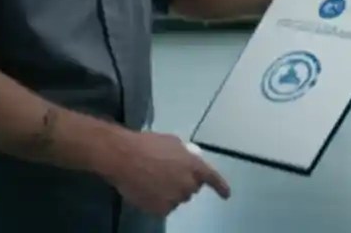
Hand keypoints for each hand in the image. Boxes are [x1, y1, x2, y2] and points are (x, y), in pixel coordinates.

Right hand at [102, 131, 230, 216]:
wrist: (123, 157)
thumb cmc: (147, 144)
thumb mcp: (172, 142)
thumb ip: (184, 155)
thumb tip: (186, 160)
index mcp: (194, 165)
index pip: (212, 178)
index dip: (220, 187)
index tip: (226, 195)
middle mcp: (188, 184)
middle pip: (192, 188)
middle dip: (184, 183)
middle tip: (166, 174)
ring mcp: (175, 198)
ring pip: (177, 199)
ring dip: (170, 192)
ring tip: (152, 180)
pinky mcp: (161, 209)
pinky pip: (164, 208)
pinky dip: (158, 202)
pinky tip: (147, 190)